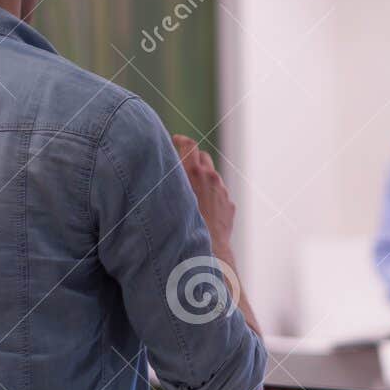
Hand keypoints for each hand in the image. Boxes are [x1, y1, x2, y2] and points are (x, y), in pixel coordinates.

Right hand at [173, 135, 234, 255]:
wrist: (208, 250)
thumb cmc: (182, 227)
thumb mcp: (170, 199)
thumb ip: (168, 181)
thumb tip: (160, 171)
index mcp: (194, 173)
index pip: (189, 145)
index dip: (181, 140)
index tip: (176, 139)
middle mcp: (211, 178)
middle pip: (203, 157)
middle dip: (194, 157)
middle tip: (183, 164)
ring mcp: (222, 191)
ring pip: (213, 176)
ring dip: (203, 178)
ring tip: (191, 191)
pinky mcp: (229, 204)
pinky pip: (219, 194)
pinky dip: (212, 195)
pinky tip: (202, 208)